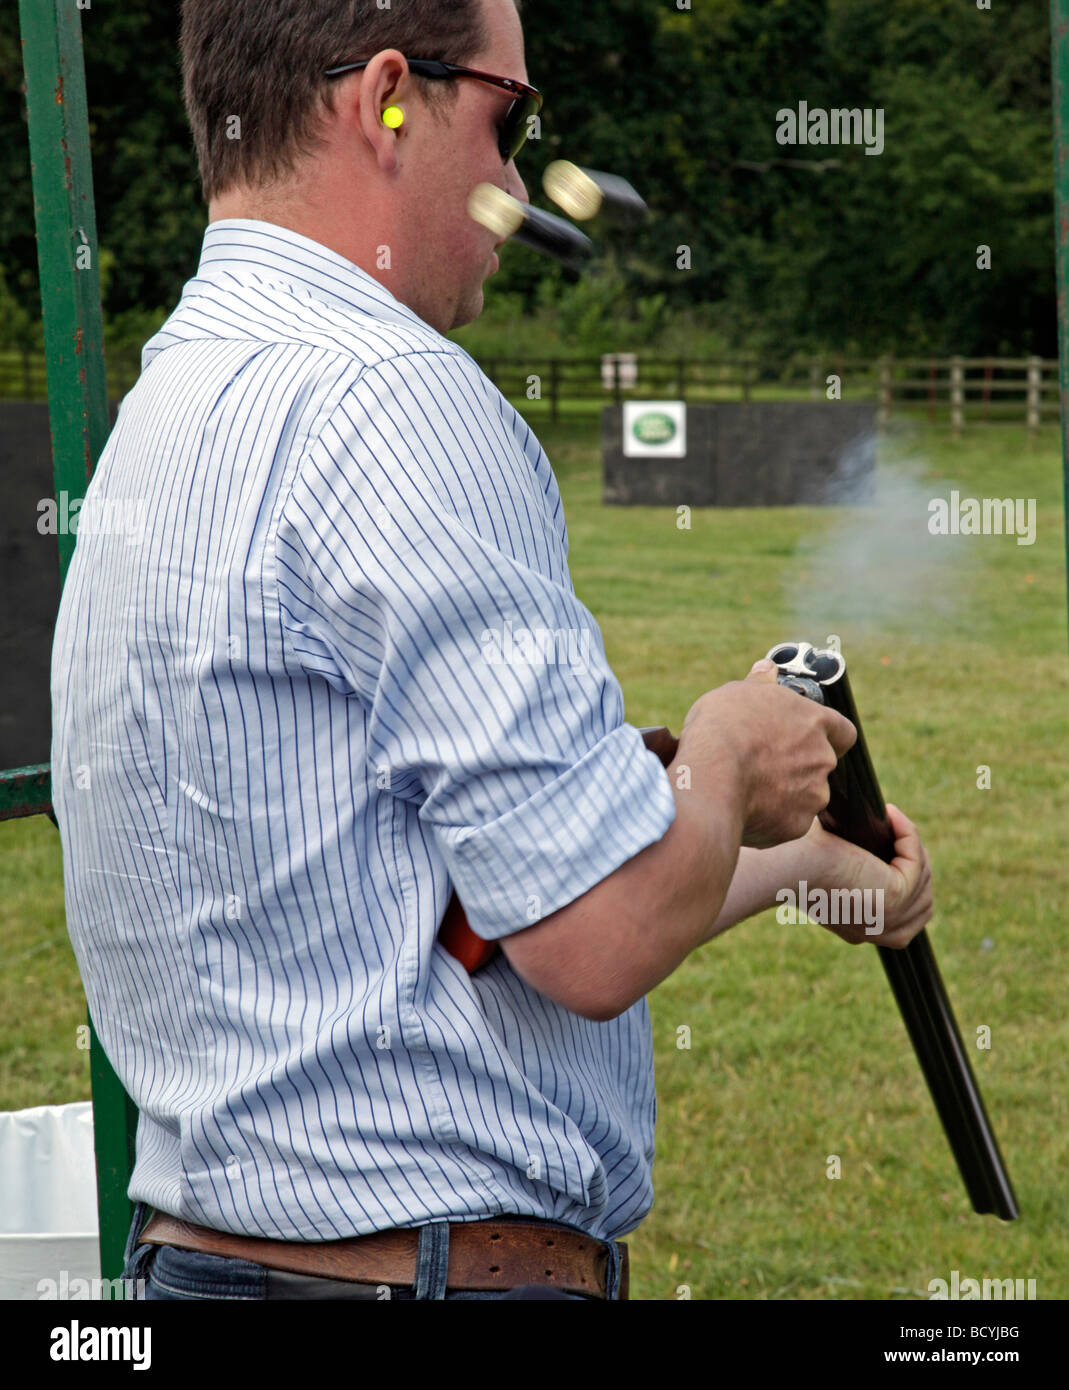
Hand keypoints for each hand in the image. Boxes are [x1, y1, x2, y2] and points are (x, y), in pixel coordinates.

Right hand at [678, 659, 856, 849]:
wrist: (712, 776)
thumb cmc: (723, 727)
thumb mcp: (737, 693)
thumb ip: (760, 684)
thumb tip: (767, 669)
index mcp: (815, 722)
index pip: (843, 731)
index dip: (829, 737)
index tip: (809, 739)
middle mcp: (822, 759)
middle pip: (819, 766)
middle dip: (796, 768)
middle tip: (762, 765)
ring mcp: (813, 795)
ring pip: (803, 797)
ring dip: (783, 794)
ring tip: (747, 788)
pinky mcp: (796, 826)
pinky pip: (786, 822)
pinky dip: (769, 819)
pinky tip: (743, 808)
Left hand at [796, 805, 933, 947]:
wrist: (786, 861)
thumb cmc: (800, 858)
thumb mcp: (837, 870)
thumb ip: (861, 869)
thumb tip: (882, 843)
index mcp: (865, 929)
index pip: (911, 912)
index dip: (911, 876)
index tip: (898, 843)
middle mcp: (881, 933)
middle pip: (923, 897)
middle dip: (915, 859)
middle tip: (896, 827)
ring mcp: (890, 920)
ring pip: (923, 878)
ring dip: (911, 844)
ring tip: (891, 818)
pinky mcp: (893, 898)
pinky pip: (916, 862)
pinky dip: (908, 835)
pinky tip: (891, 815)